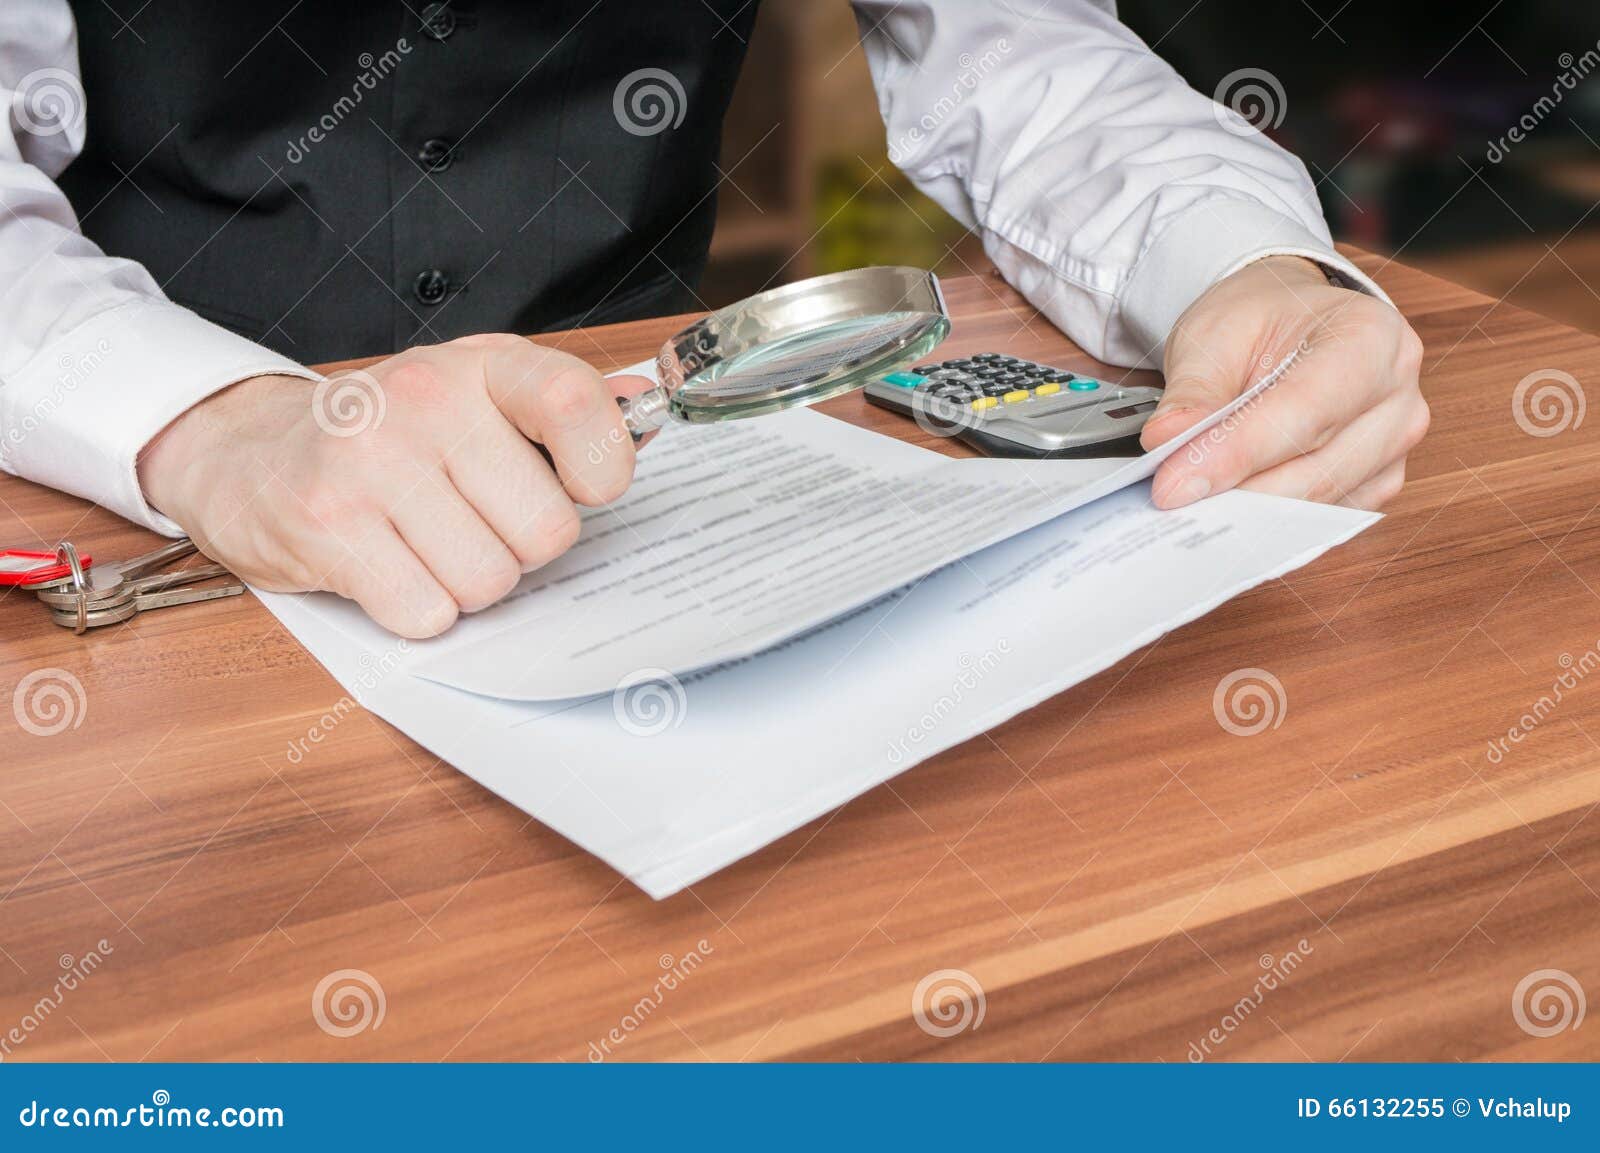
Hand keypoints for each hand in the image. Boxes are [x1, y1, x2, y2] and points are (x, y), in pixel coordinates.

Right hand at [138, 334, 652, 636]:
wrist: (250, 452)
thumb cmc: (390, 435)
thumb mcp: (479, 396)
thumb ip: (563, 411)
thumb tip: (644, 414)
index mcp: (481, 365)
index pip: (579, 407)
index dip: (604, 468)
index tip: (586, 486)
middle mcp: (425, 400)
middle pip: (547, 531)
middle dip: (520, 547)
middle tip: (473, 520)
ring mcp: (370, 462)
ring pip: (490, 582)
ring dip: (466, 582)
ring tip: (425, 541)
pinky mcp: (326, 525)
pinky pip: (426, 613)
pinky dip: (416, 609)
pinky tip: (388, 565)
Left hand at [1140, 255, 1428, 510]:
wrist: (1290, 324)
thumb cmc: (1262, 320)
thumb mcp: (1214, 334)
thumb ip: (1193, 391)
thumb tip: (1168, 441)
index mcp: (1371, 338)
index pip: (1304, 410)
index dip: (1236, 453)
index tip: (1175, 483)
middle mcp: (1397, 397)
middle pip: (1316, 469)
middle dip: (1236, 493)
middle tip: (1170, 503)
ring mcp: (1393, 446)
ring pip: (1318, 502)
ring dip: (1249, 514)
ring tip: (1189, 509)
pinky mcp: (1376, 483)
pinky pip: (1321, 518)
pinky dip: (1269, 522)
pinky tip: (1224, 513)